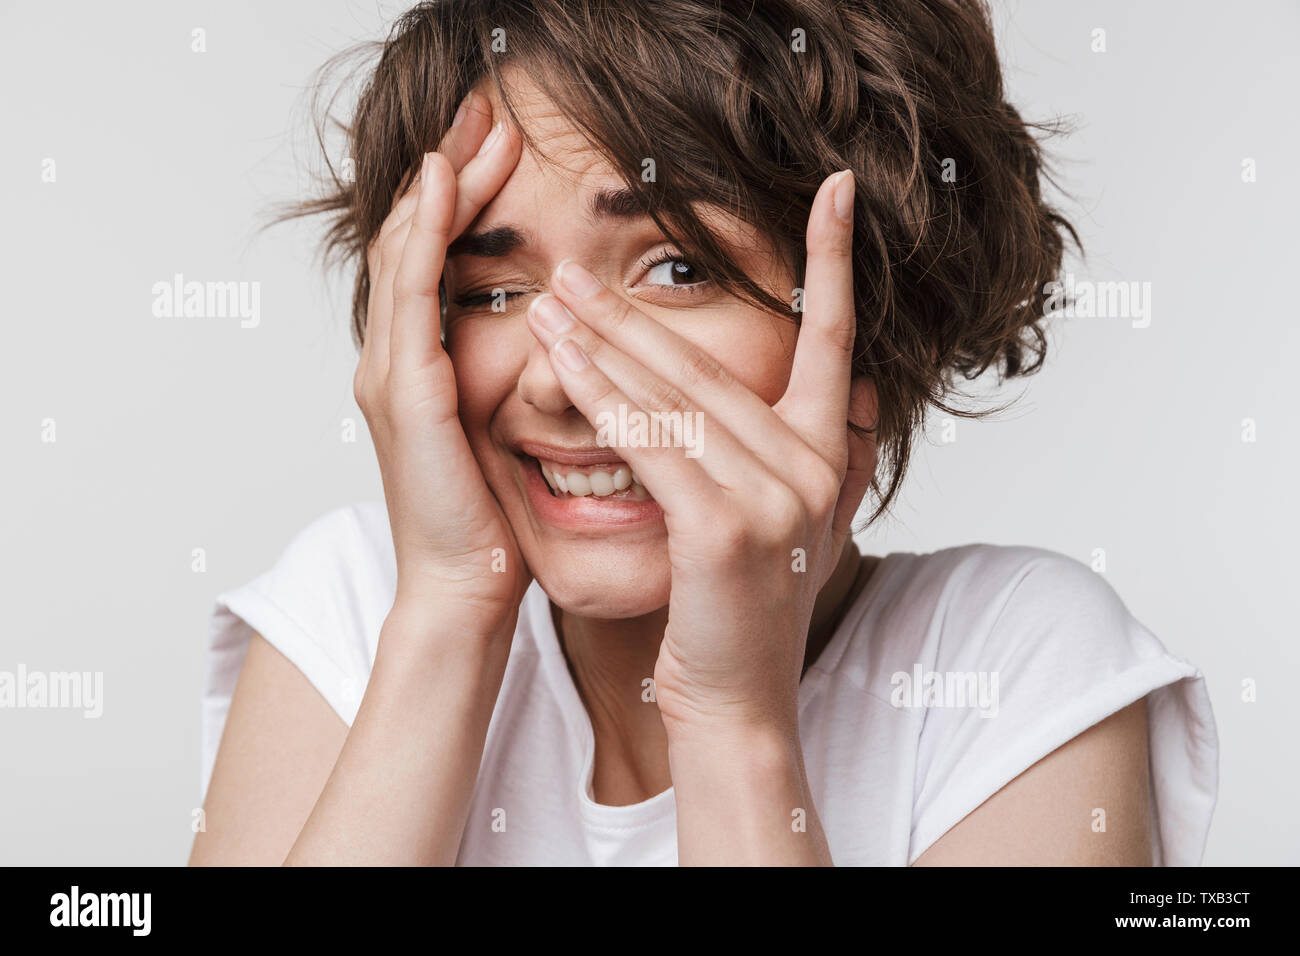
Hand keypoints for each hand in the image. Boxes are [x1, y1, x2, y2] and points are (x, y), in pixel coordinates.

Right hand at [356, 95, 528, 637]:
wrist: (467, 588)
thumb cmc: (493, 523)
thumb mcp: (503, 433)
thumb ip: (514, 381)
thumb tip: (565, 339)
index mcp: (419, 369)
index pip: (434, 260)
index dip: (459, 199)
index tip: (494, 148)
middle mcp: (394, 361)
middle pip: (413, 240)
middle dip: (446, 173)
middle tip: (480, 113)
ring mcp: (391, 374)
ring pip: (406, 252)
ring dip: (436, 186)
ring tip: (466, 130)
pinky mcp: (408, 393)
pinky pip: (414, 294)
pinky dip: (425, 235)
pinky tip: (444, 188)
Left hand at [523, 169, 875, 735]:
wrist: (737, 705)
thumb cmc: (744, 613)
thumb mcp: (794, 526)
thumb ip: (822, 454)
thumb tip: (861, 388)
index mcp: (830, 455)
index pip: (838, 339)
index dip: (836, 262)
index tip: (833, 189)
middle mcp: (814, 465)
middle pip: (716, 364)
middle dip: (639, 312)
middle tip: (581, 265)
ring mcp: (776, 496)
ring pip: (676, 396)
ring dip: (605, 343)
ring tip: (554, 298)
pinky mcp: (725, 527)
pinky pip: (651, 445)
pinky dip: (602, 398)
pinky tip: (559, 364)